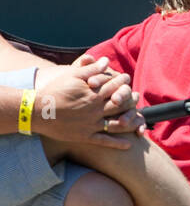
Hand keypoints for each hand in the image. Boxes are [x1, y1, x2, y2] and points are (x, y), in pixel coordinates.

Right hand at [29, 57, 143, 148]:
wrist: (36, 112)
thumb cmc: (54, 92)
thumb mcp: (71, 77)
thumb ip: (90, 69)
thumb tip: (105, 61)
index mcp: (94, 95)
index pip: (116, 87)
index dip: (123, 83)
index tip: (127, 79)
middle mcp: (96, 110)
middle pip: (121, 105)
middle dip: (131, 100)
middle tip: (137, 96)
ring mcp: (92, 125)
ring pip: (118, 124)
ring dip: (130, 120)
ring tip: (137, 117)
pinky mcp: (86, 137)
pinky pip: (106, 141)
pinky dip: (119, 143)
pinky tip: (129, 143)